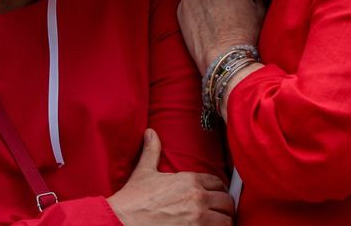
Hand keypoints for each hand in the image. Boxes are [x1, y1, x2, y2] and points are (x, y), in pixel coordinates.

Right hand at [107, 129, 233, 224]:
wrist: (123, 220)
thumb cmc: (133, 200)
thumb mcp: (144, 172)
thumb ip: (152, 151)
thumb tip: (150, 133)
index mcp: (189, 180)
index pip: (218, 183)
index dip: (217, 190)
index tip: (214, 196)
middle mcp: (198, 198)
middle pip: (227, 202)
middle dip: (223, 207)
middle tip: (217, 212)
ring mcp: (199, 218)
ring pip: (227, 220)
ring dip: (223, 221)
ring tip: (216, 223)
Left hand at [177, 0, 263, 72]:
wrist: (224, 57)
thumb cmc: (245, 37)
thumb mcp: (260, 11)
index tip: (236, 4)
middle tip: (224, 13)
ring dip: (207, 0)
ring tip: (214, 19)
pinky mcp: (182, 5)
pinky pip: (190, 2)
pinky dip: (194, 10)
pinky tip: (203, 24)